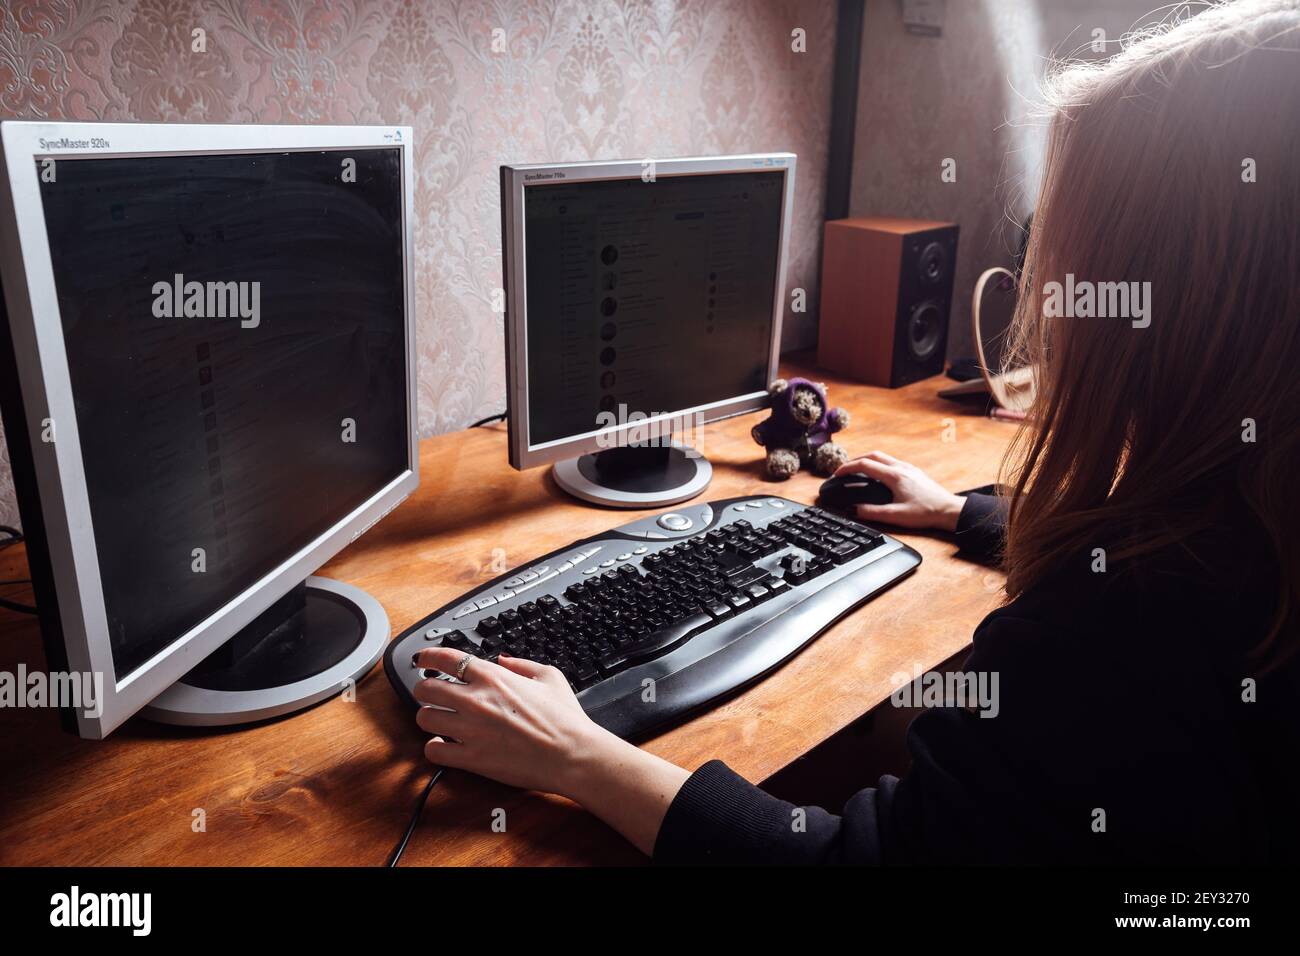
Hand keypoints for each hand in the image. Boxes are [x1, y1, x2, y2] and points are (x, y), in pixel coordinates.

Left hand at [413, 647, 690, 854]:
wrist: (572, 754)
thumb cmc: (565, 719)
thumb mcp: (550, 676)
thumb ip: (521, 664)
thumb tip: (503, 660)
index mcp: (493, 677)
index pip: (445, 658)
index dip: (427, 656)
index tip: (422, 659)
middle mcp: (476, 700)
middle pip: (425, 688)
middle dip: (424, 689)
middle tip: (431, 694)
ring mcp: (470, 730)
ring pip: (423, 718)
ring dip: (429, 718)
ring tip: (439, 721)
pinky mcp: (471, 758)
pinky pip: (433, 750)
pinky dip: (435, 747)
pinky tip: (446, 745)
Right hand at [834, 451, 965, 531]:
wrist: (948, 510)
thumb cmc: (926, 513)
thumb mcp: (895, 516)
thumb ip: (872, 512)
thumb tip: (854, 509)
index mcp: (895, 476)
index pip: (864, 465)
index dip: (847, 468)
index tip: (837, 475)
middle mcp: (901, 467)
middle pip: (872, 455)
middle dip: (855, 460)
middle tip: (844, 470)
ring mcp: (908, 468)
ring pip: (882, 456)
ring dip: (867, 460)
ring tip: (857, 471)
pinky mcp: (913, 472)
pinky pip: (891, 461)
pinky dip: (878, 464)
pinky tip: (877, 475)